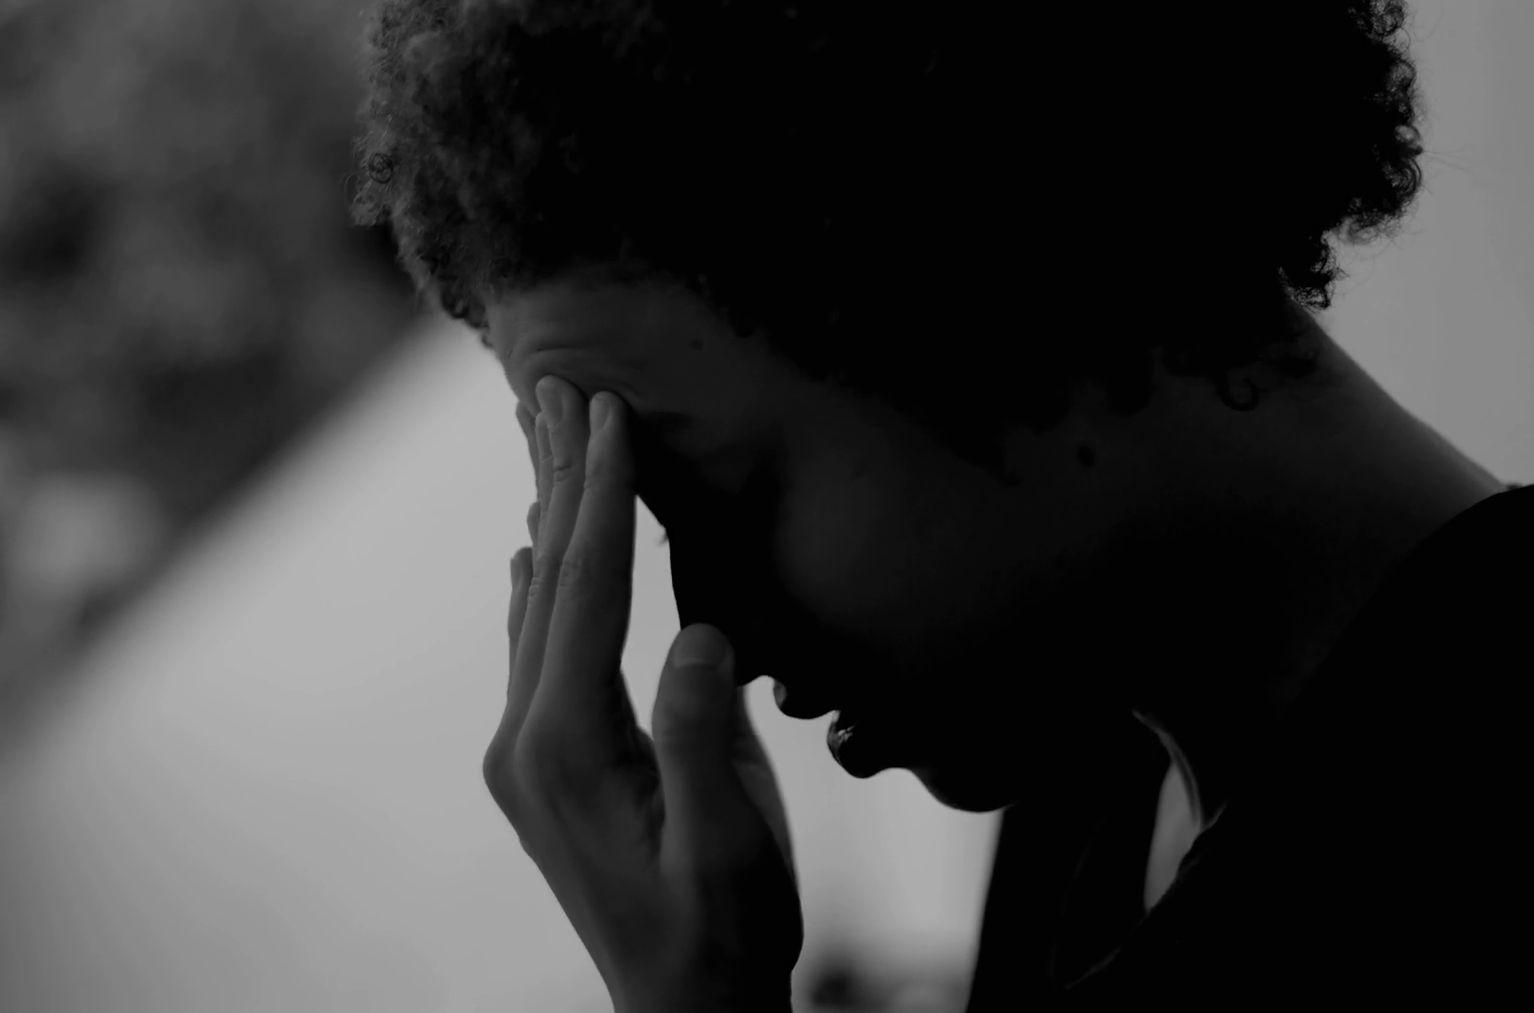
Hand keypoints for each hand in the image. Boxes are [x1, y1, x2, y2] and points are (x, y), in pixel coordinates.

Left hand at [487, 378, 801, 1011]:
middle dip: (558, 478)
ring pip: (538, 606)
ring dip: (550, 515)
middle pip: (547, 580)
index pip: (587, 593)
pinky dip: (546, 580)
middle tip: (557, 382)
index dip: (601, 496)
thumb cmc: (724, 936)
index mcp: (567, 748)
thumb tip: (699, 633)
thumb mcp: (730, 849)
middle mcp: (528, 739)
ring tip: (549, 437)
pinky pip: (542, 646)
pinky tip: (536, 551)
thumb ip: (710, 741)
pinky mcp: (547, 764)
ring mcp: (528, 753)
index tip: (610, 409)